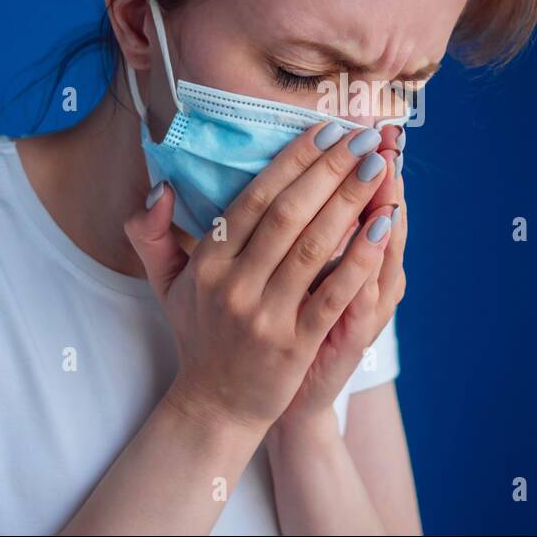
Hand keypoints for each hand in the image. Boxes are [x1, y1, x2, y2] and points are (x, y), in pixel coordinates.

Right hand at [123, 121, 396, 433]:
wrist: (215, 406)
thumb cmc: (199, 333)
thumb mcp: (167, 283)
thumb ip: (154, 233)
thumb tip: (160, 188)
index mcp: (207, 263)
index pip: (255, 198)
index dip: (294, 160)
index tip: (327, 131)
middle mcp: (232, 286)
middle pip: (289, 214)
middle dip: (330, 170)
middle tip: (363, 139)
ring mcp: (264, 317)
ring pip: (313, 248)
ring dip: (350, 203)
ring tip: (379, 170)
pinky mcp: (294, 347)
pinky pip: (333, 295)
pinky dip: (359, 259)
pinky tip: (382, 228)